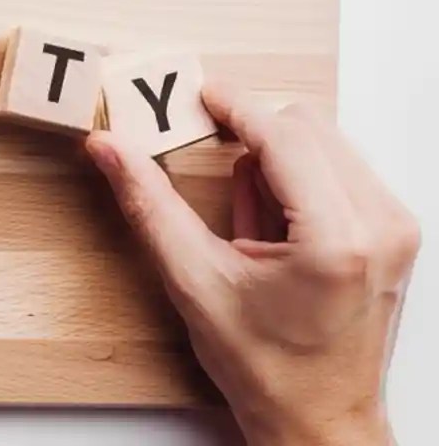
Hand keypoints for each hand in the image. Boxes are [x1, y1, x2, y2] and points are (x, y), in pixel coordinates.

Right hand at [86, 83, 418, 445]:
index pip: (284, 136)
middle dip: (254, 134)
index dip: (235, 107)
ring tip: (249, 221)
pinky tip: (273, 228)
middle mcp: (380, 226)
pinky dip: (301, 182)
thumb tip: (112, 150)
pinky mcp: (396, 234)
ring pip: (329, 145)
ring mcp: (395, 229)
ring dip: (278, 159)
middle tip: (209, 151)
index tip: (200, 94)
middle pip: (310, 129)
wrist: (319, 420)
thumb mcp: (194, 282)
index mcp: (337, 240)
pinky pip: (344, 172)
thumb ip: (148, 205)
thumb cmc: (266, 368)